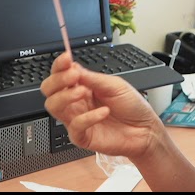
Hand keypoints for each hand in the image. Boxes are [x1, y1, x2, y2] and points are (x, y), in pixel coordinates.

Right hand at [40, 52, 160, 158]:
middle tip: (73, 76)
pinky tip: (103, 112)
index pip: (61, 74)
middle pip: (50, 90)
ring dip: (66, 96)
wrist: (145, 130)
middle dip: (57, 80)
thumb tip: (72, 67)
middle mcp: (76, 102)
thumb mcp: (116, 85)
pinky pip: (75, 126)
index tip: (66, 58)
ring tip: (84, 91)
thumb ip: (93, 78)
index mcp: (83, 86)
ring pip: (53, 107)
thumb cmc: (132, 106)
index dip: (60, 66)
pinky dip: (87, 118)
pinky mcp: (82, 136)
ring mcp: (77, 119)